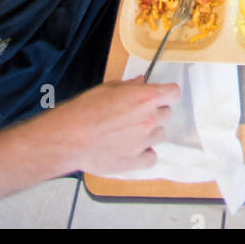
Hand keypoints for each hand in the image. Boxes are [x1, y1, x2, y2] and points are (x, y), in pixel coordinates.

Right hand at [54, 77, 180, 175]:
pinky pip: (151, 157)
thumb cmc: (86, 109)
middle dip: (155, 112)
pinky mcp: (135, 161)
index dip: (167, 94)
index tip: (160, 96)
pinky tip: (131, 149)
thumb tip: (141, 82)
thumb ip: (130, 86)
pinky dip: (144, 154)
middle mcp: (150, 119)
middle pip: (166, 114)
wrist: (71, 137)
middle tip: (136, 115)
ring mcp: (144, 141)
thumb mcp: (108, 88)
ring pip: (159, 135)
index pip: (173, 93)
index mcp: (146, 97)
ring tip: (129, 133)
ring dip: (149, 133)